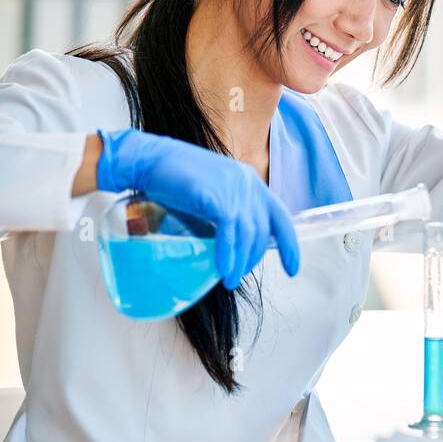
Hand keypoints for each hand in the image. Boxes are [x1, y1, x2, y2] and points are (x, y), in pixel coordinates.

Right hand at [95, 128, 299, 288]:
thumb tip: (236, 248)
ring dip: (241, 262)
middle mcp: (248, 183)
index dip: (290, 244)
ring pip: (249, 235)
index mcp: (250, 182)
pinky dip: (228, 255)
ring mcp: (234, 188)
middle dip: (254, 258)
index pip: (280, 217)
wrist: (149, 161)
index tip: (293, 268)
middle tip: (238, 275)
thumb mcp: (212, 197)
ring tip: (229, 280)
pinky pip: (230, 234)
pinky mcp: (218, 196)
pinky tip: (224, 271)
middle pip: (264, 231)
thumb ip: (228, 214)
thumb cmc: (175, 181)